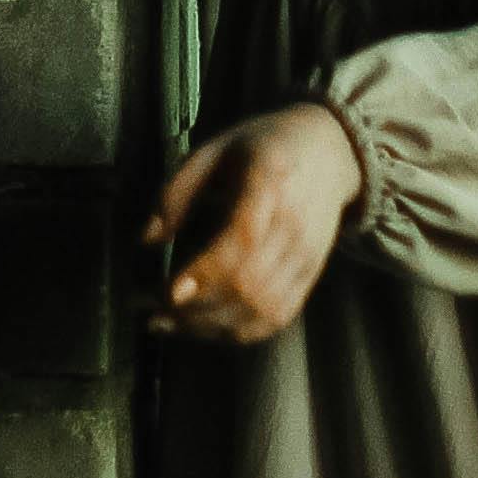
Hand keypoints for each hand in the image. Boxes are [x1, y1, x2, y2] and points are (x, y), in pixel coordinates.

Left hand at [144, 100, 361, 343]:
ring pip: (262, 308)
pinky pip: (278, 316)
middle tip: (157, 314)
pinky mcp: (312, 273)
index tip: (170, 293)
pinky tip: (209, 328)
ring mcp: (307, 253)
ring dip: (214, 326)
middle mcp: (293, 224)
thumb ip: (177, 191)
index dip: (207, 273)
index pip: (243, 240)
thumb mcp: (215, 149)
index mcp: (269, 183)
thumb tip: (147, 240)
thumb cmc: (265, 145)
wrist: (331, 151)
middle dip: (198, 309)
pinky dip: (241, 331)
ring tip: (175, 325)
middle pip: (249, 283)